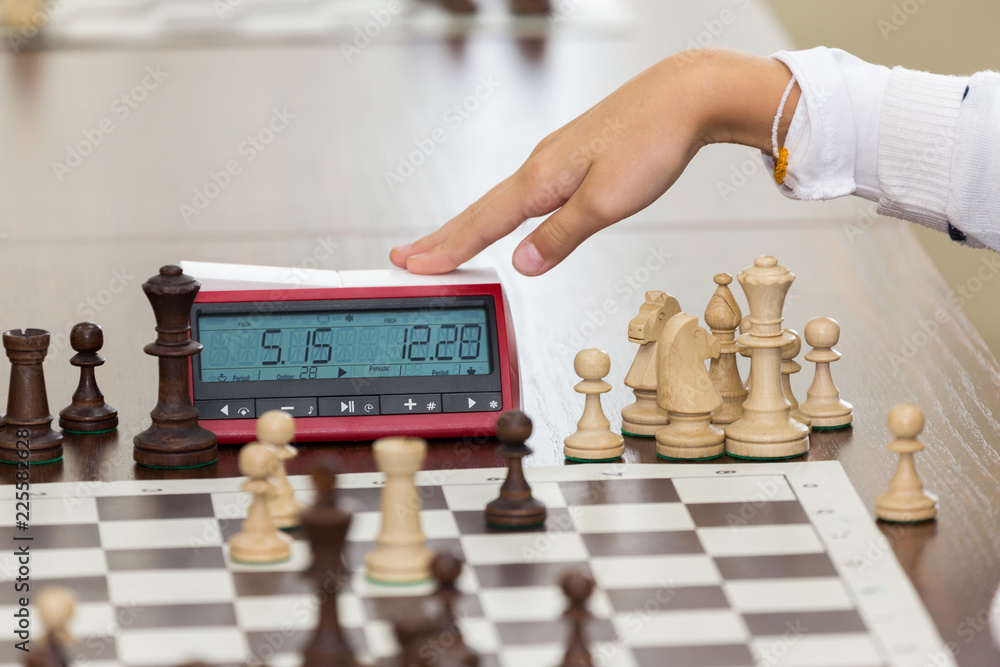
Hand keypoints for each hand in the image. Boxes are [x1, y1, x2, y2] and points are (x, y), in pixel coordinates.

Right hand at [390, 49, 796, 275]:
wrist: (687, 95)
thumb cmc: (653, 138)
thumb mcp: (607, 202)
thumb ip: (561, 236)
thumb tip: (523, 264)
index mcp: (541, 177)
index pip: (482, 223)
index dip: (447, 248)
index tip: (414, 266)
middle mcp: (540, 164)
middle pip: (480, 210)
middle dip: (442, 238)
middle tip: (406, 257)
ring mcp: (555, 158)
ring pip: (500, 200)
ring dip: (467, 226)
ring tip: (443, 245)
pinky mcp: (574, 157)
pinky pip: (523, 192)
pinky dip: (501, 212)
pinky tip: (507, 218)